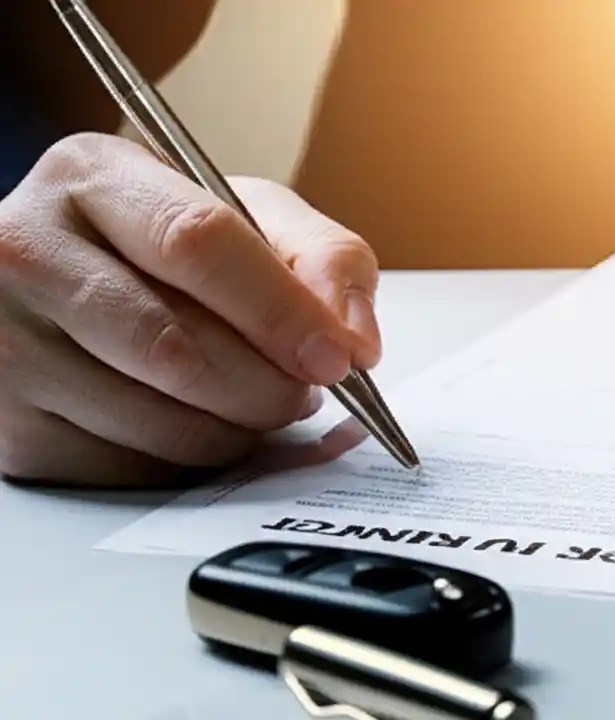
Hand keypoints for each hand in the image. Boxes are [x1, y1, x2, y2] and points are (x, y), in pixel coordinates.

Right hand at [0, 133, 380, 484]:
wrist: (70, 280)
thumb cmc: (167, 247)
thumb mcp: (252, 216)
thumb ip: (324, 259)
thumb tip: (355, 338)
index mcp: (94, 174)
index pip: (197, 243)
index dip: (281, 310)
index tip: (338, 356)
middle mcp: (27, 250)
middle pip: (177, 345)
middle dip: (271, 383)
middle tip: (308, 388)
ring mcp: (6, 343)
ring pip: (157, 417)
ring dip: (240, 426)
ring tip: (260, 398)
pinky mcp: (10, 425)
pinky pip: (132, 465)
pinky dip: (193, 456)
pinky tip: (199, 418)